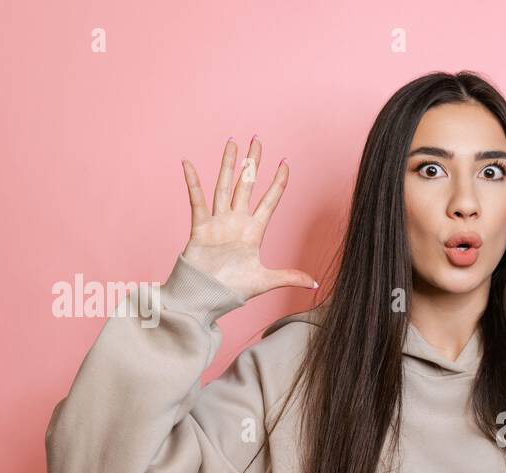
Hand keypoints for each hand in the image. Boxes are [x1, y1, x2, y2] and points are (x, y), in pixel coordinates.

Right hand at [179, 136, 317, 300]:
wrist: (207, 298)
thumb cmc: (233, 290)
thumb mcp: (265, 281)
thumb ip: (289, 276)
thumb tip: (316, 284)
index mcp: (254, 231)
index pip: (269, 201)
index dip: (278, 183)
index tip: (286, 163)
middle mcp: (237, 222)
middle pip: (247, 185)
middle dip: (253, 163)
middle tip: (257, 140)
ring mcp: (218, 222)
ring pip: (225, 186)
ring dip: (229, 165)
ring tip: (232, 143)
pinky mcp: (200, 227)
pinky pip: (196, 200)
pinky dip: (192, 182)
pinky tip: (189, 164)